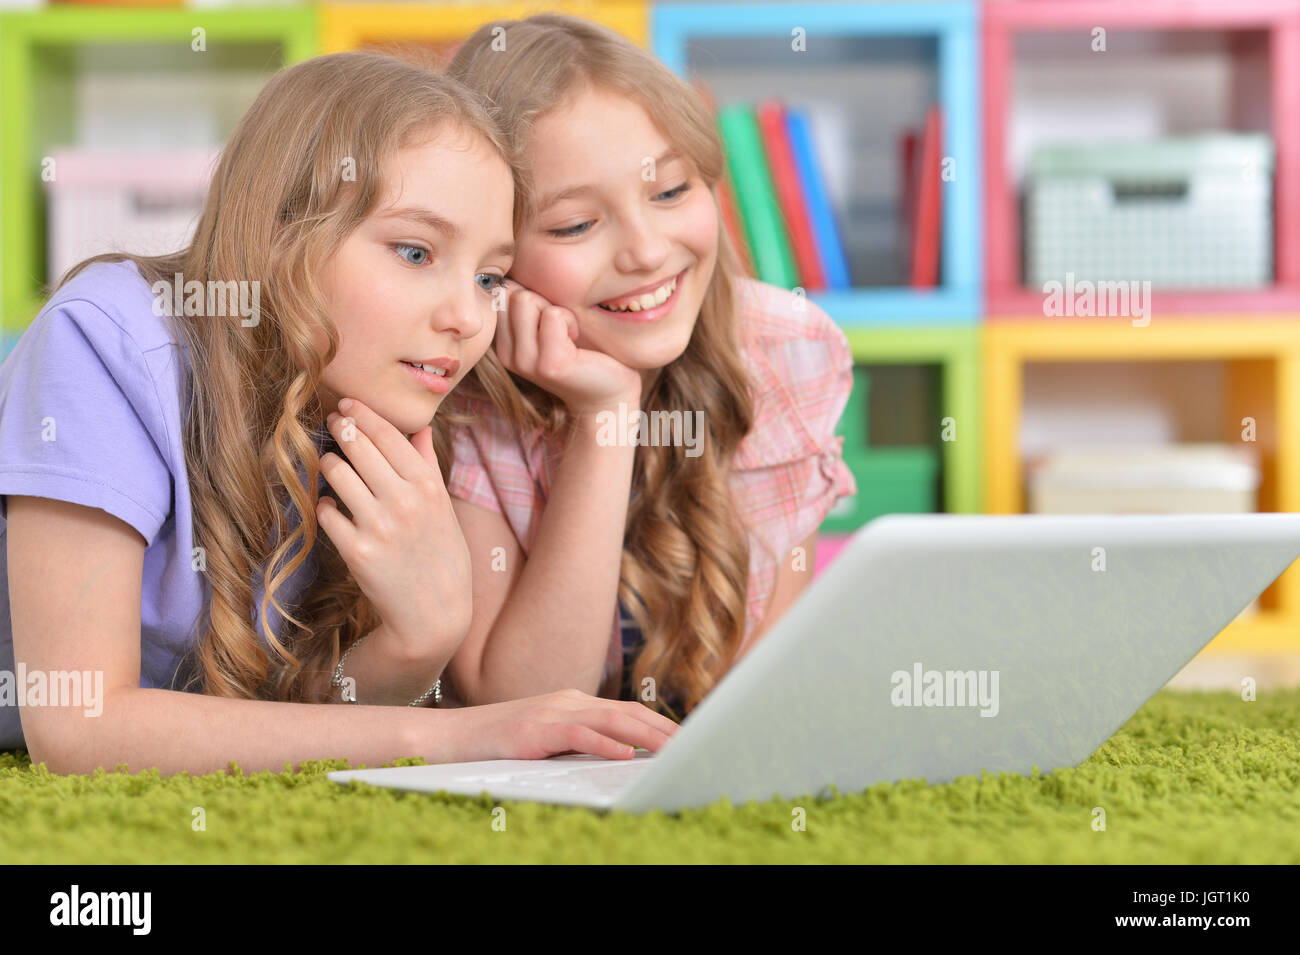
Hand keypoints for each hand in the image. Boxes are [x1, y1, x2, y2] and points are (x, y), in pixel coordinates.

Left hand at [316, 398, 470, 659]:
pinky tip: (334, 508)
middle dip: (340, 428)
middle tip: (331, 423)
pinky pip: (326, 511)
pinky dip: (326, 505)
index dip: (363, 414)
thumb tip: (420, 427)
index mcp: (428, 485)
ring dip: (329, 464)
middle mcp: (405, 500)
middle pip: (358, 445)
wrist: (433, 615)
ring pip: (336, 472)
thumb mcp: (443, 508)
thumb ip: (428, 464)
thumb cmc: (441, 556)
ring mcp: (379, 525)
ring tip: (331, 466)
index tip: (346, 405)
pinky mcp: (356, 551)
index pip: (389, 434)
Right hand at [447, 688, 679, 761]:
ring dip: (645, 734)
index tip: (686, 738)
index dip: (658, 722)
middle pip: (626, 712)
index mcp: (572, 704)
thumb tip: (620, 758)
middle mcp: (567, 702)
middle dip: (662, 728)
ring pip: (609, 719)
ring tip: (672, 748)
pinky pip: (576, 735)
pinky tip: (624, 754)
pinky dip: (604, 743)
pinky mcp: (532, 730)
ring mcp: (550, 713)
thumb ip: (578, 743)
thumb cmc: (496, 743)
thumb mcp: (545, 740)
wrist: (448, 737)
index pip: (626, 710)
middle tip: (693, 744)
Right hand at [496, 278, 642, 416]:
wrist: (608, 394)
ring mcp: (526, 361)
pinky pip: (553, 315)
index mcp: (504, 345)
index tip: (548, 320)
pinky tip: (576, 341)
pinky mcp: (550, 363)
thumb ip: (526, 305)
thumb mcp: (546, 325)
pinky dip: (570, 320)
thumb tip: (509, 279)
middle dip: (542, 300)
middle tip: (562, 327)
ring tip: (569, 333)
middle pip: (512, 294)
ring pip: (526, 300)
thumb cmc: (582, 352)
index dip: (530, 296)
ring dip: (556, 310)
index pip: (501, 294)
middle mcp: (508, 355)